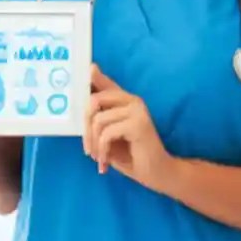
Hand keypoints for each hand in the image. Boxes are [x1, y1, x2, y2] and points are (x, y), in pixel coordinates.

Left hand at [84, 65, 176, 190]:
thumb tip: (84, 104)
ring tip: (99, 158)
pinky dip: (102, 150)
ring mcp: (137, 111)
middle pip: (94, 100)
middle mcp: (133, 101)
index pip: (106, 83)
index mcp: (126, 101)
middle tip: (88, 149)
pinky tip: (106, 162)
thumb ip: (98, 119)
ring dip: (94, 144)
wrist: (156, 173)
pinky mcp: (138, 124)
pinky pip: (107, 133)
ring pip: (98, 120)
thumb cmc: (131, 154)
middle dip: (86, 128)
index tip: (90, 67)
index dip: (95, 76)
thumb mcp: (109, 135)